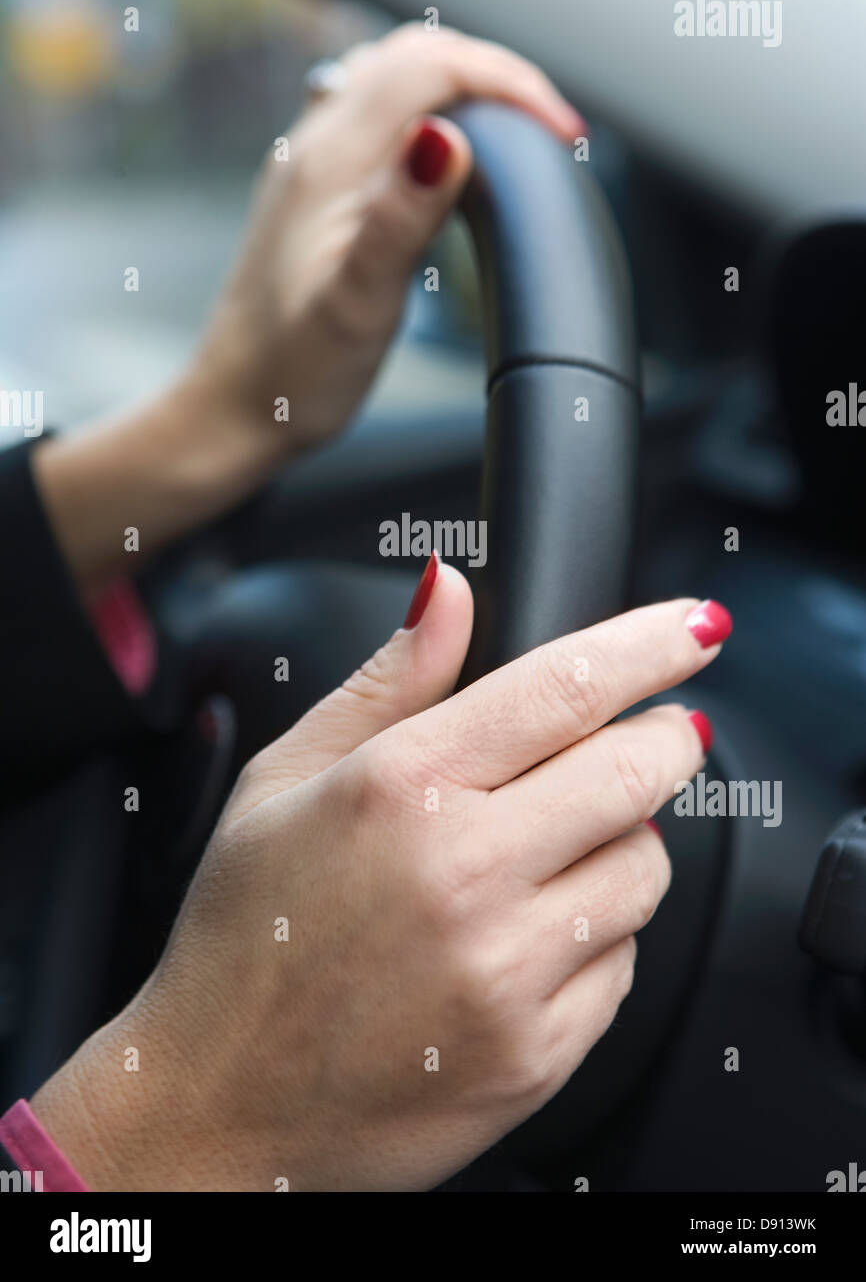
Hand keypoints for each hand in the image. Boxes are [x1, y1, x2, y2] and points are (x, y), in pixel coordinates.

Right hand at [31, 572, 728, 1190]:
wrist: (221, 1106)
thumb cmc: (246, 936)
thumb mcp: (284, 782)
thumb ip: (388, 681)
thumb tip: (451, 589)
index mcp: (397, 789)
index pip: (563, 688)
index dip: (649, 645)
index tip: (694, 627)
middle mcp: (461, 875)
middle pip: (635, 771)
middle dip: (664, 738)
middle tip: (653, 733)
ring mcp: (505, 972)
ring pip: (645, 869)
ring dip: (624, 841)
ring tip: (552, 852)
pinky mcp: (536, 1054)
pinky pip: (623, 964)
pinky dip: (597, 935)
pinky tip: (526, 939)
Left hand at [190, 21, 583, 459]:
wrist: (234, 408)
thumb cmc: (292, 374)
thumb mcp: (356, 306)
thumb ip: (400, 218)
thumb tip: (446, 139)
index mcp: (328, 163)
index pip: (430, 69)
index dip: (509, 83)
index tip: (562, 133)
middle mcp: (314, 146)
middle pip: (416, 55)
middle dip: (497, 75)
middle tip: (554, 128)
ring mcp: (312, 163)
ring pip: (397, 76)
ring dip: (466, 85)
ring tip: (521, 131)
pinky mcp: (318, 189)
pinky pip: (382, 113)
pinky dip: (435, 110)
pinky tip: (457, 153)